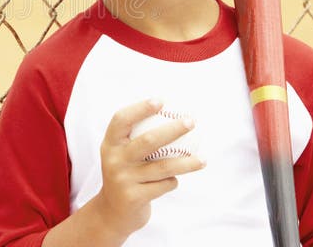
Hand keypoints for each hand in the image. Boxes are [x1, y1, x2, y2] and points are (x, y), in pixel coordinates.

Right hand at [93, 99, 204, 238]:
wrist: (112, 212)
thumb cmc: (125, 174)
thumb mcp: (121, 154)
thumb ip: (136, 138)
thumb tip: (170, 114)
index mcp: (110, 144)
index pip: (121, 119)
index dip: (140, 108)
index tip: (161, 101)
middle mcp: (114, 159)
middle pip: (148, 141)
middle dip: (173, 129)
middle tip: (191, 122)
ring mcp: (123, 179)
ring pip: (163, 166)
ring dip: (187, 162)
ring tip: (203, 159)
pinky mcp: (134, 197)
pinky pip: (164, 185)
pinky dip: (173, 181)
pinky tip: (176, 179)